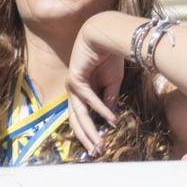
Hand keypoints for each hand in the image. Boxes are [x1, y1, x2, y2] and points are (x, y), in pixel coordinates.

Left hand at [66, 17, 121, 154]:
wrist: (105, 35)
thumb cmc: (109, 55)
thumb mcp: (113, 82)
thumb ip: (109, 98)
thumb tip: (109, 118)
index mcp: (83, 92)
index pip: (83, 117)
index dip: (91, 132)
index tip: (101, 145)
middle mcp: (74, 92)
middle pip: (77, 121)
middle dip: (87, 138)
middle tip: (97, 152)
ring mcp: (73, 86)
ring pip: (78, 115)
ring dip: (89, 131)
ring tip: (99, 144)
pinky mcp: (75, 80)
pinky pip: (89, 99)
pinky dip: (101, 108)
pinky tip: (110, 119)